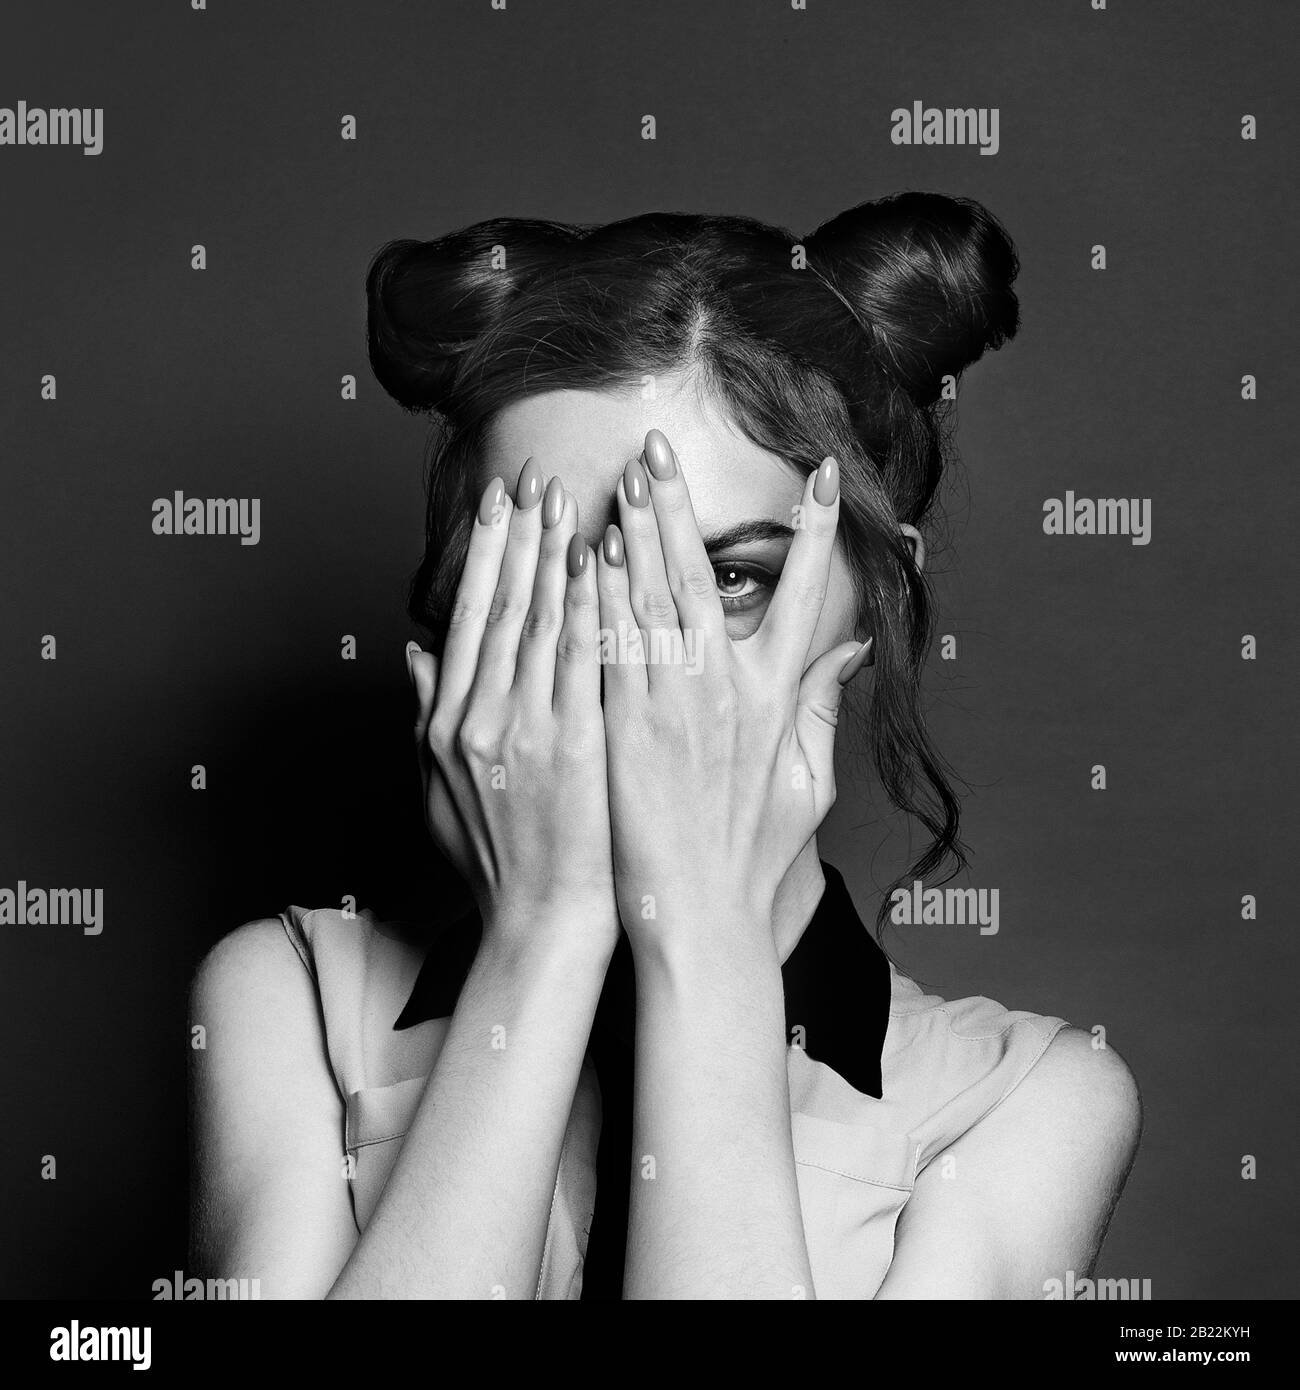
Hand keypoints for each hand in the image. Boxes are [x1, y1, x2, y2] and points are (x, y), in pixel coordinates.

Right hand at [407, 462, 618, 961]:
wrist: (539, 919)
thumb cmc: (495, 859)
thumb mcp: (438, 788)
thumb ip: (427, 714)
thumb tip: (418, 654)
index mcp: (447, 722)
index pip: (467, 618)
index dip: (484, 556)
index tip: (499, 506)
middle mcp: (479, 717)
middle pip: (499, 607)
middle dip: (516, 538)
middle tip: (531, 479)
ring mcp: (525, 731)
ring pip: (537, 624)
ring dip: (551, 556)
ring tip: (566, 500)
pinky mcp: (572, 748)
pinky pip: (579, 664)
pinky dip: (585, 609)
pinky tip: (597, 566)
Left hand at [596, 429, 866, 963]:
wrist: (697, 913)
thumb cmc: (753, 854)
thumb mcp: (807, 781)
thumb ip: (823, 704)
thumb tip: (854, 647)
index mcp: (776, 699)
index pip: (803, 598)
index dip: (814, 534)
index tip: (821, 474)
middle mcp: (725, 691)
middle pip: (701, 579)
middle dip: (679, 508)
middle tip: (659, 448)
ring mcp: (671, 707)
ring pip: (650, 601)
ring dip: (636, 534)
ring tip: (626, 477)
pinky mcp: (622, 728)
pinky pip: (609, 646)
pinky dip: (600, 596)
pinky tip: (588, 553)